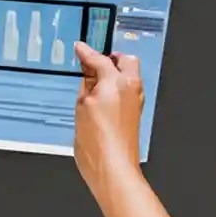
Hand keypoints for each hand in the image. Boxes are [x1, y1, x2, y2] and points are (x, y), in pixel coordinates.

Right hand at [73, 40, 144, 201]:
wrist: (112, 167)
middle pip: (124, 62)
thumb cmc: (99, 141)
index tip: (80, 48)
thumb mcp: (84, 104)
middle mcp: (132, 89)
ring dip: (112, 74)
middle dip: (109, 59)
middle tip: (90, 62)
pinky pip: (125, 93)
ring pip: (127, 77)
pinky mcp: (133, 116)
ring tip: (92, 81)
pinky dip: (114, 89)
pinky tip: (100, 98)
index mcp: (120, 80)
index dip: (87, 53)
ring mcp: (135, 103)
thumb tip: (88, 71)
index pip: (101, 59)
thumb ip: (87, 83)